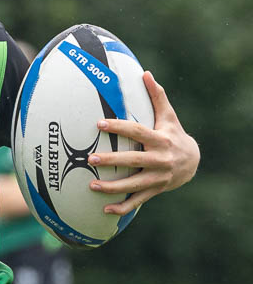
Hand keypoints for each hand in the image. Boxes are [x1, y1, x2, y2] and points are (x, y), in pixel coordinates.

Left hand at [88, 71, 199, 214]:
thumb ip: (157, 96)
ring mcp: (157, 178)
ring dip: (112, 188)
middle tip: (90, 159)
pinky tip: (105, 211)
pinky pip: (137, 201)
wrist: (193, 162)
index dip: (119, 127)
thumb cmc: (173, 134)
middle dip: (112, 161)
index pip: (137, 132)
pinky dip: (122, 208)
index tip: (99, 123)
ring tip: (92, 186)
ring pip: (133, 185)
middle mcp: (160, 160)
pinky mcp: (154, 190)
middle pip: (133, 161)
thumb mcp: (168, 116)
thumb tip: (145, 73)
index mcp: (160, 139)